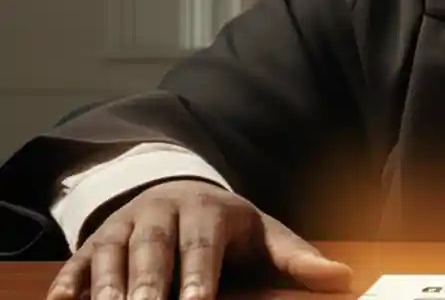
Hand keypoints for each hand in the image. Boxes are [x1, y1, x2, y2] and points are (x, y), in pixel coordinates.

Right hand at [46, 179, 351, 299]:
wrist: (179, 193)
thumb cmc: (228, 227)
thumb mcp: (264, 235)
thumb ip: (298, 258)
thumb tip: (343, 279)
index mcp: (208, 212)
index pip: (202, 245)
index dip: (198, 274)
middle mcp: (162, 215)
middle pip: (153, 249)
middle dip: (147, 283)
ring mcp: (125, 227)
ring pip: (112, 254)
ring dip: (108, 285)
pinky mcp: (95, 242)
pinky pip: (78, 262)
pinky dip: (69, 282)